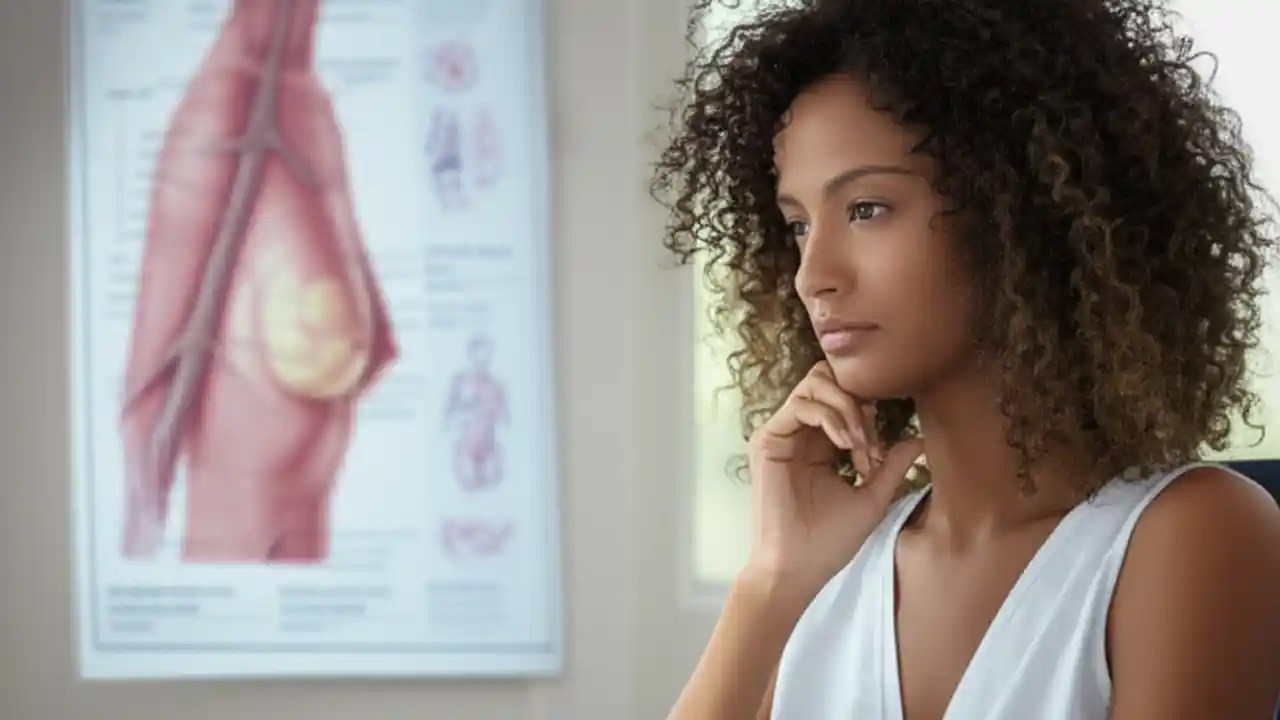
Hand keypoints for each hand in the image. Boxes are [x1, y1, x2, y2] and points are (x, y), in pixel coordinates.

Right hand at [744, 361, 924, 600]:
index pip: (842, 398)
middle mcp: (797, 433)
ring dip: (847, 407)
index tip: (880, 448)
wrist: (799, 569)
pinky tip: (845, 443)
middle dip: (856, 398)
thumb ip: (891, 466)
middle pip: (826, 379)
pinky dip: (829, 416)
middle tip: (869, 437)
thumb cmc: (830, 541)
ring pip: (815, 384)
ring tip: (858, 443)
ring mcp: (781, 434)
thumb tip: (919, 440)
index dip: (867, 410)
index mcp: (819, 444)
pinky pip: (800, 404)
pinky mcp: (768, 440)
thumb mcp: (872, 497)